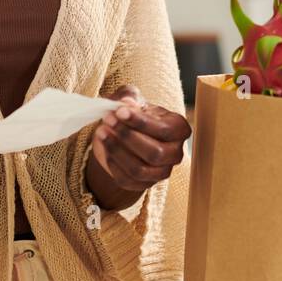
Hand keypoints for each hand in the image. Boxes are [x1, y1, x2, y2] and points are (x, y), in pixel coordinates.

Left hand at [87, 84, 190, 206]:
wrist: (124, 135)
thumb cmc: (132, 114)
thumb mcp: (130, 99)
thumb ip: (129, 96)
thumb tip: (128, 103)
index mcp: (179, 129)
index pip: (164, 130)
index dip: (140, 122)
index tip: (119, 112)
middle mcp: (175, 153)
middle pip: (154, 153)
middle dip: (127, 136)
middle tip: (107, 121)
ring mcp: (161, 172)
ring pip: (139, 169)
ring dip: (116, 150)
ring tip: (102, 132)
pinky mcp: (144, 184)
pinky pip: (127, 179)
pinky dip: (112, 163)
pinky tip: (104, 148)